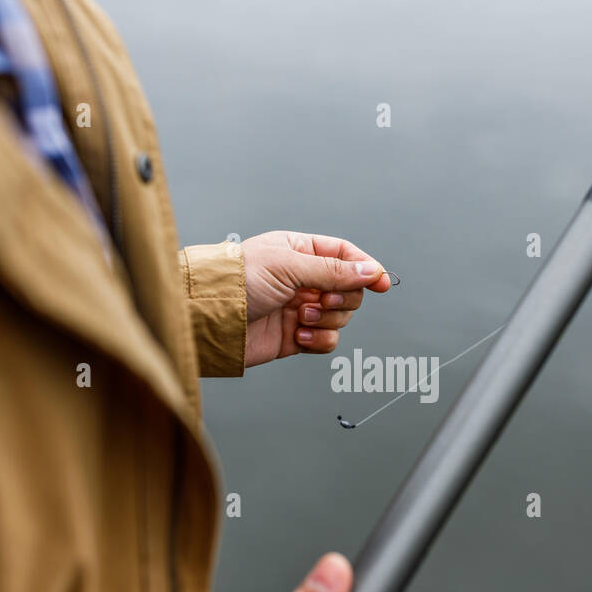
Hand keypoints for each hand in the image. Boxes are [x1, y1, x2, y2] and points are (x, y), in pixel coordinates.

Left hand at [239, 231, 390, 367]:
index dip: (366, 268)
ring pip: (339, 317)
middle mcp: (302, 279)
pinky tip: (297, 336)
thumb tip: (371, 271)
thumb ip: (333, 271)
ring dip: (326, 321)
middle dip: (341, 299)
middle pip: (348, 289)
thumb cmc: (238, 282)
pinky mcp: (295, 336)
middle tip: (320, 302)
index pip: (344, 256)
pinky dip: (317, 340)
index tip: (382, 283)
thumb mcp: (289, 266)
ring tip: (300, 319)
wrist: (210, 320)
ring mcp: (299, 308)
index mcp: (299, 251)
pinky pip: (326, 340)